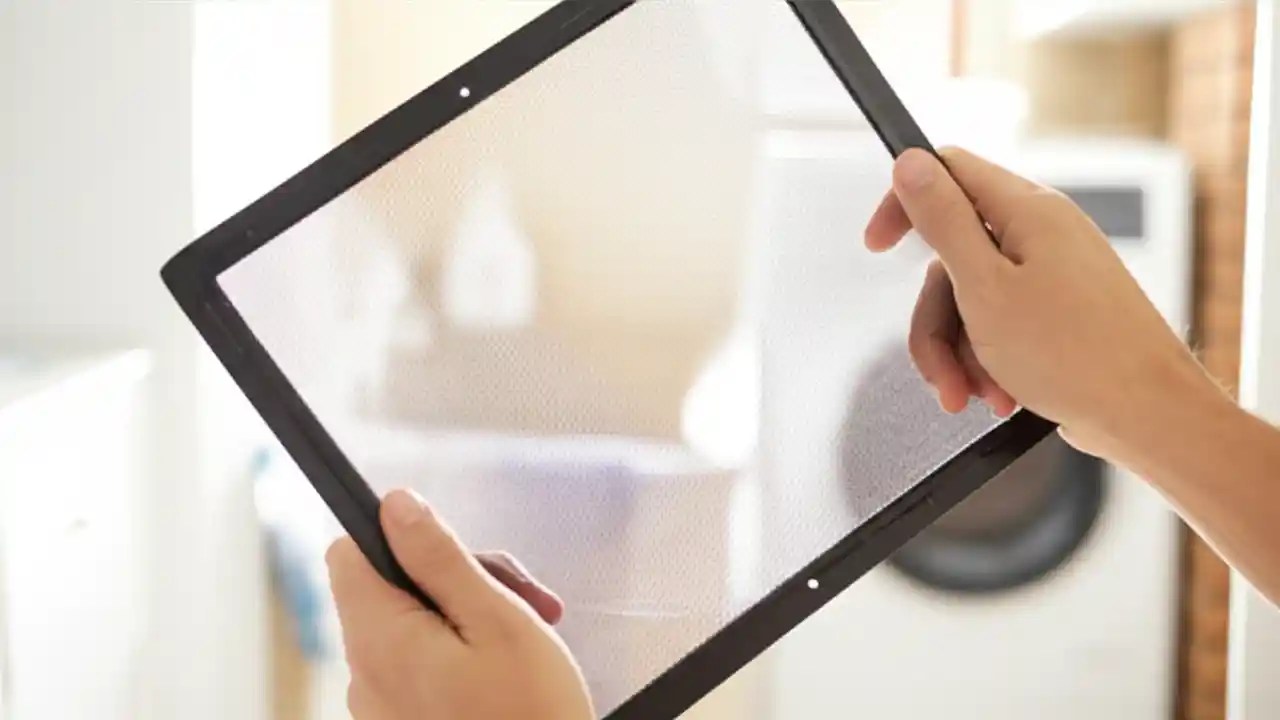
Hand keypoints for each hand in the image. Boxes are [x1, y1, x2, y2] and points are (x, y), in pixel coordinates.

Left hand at [326, 489, 593, 719]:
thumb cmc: (530, 715)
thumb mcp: (497, 620)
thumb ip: (440, 558)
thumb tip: (396, 504)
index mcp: (380, 640)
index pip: (347, 553)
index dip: (397, 536)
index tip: (451, 546)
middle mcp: (365, 675)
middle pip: (390, 588)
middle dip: (457, 577)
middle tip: (522, 594)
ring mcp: (381, 707)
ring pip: (410, 626)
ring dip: (466, 614)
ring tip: (528, 630)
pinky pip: (417, 667)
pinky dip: (459, 653)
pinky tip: (507, 664)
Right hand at [865, 147, 1218, 458]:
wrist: (1147, 413)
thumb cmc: (1077, 356)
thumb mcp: (984, 286)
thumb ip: (942, 221)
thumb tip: (911, 165)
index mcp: (1028, 212)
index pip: (948, 172)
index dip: (904, 203)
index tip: (878, 244)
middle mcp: (1043, 234)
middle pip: (951, 258)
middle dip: (936, 321)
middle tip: (939, 369)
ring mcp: (1053, 273)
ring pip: (972, 298)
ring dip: (961, 351)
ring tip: (975, 393)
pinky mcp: (1060, 311)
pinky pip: (1001, 323)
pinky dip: (989, 359)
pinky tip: (999, 393)